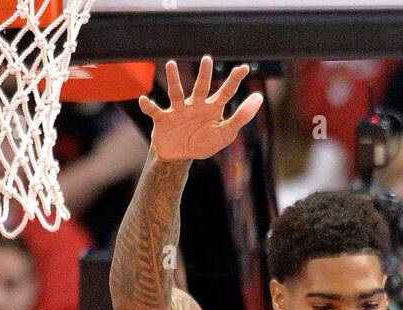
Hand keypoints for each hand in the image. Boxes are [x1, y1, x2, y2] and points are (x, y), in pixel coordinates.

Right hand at [139, 57, 263, 162]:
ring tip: (172, 64)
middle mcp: (195, 105)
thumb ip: (241, 117)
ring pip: (176, 92)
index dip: (235, 80)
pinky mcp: (163, 120)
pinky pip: (155, 111)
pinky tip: (144, 100)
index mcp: (212, 108)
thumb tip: (258, 97)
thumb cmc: (202, 142)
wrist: (179, 156)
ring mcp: (178, 111)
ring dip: (174, 80)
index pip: (226, 92)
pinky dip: (149, 106)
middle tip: (208, 59)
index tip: (244, 68)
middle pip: (201, 87)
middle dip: (204, 75)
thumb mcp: (225, 133)